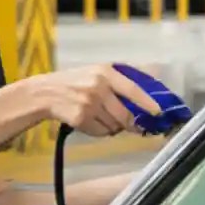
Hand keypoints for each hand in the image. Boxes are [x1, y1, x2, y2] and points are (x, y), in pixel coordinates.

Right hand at [30, 65, 163, 136]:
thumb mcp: (96, 72)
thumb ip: (119, 82)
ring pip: (114, 125)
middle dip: (132, 124)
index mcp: (105, 72)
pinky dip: (101, 131)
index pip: (133, 89)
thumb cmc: (75, 82)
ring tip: (102, 117)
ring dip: (114, 127)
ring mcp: (89, 103)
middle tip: (136, 126)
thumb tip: (146, 100)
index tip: (159, 113)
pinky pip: (101, 132)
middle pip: (126, 114)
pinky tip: (91, 122)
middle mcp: (98, 87)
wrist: (45, 93)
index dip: (148, 103)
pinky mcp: (80, 118)